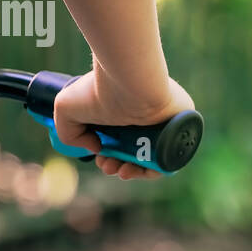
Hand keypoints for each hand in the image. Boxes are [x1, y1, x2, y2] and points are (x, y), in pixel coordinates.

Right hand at [53, 69, 195, 179]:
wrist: (128, 79)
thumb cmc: (97, 89)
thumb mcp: (67, 110)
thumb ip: (71, 133)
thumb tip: (95, 148)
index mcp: (126, 111)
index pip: (122, 142)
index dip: (110, 157)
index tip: (100, 159)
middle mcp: (147, 117)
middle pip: (137, 153)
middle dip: (118, 165)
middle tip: (107, 166)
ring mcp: (166, 122)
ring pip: (154, 158)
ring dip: (135, 171)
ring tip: (119, 171)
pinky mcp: (184, 125)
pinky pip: (173, 155)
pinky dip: (156, 168)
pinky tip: (136, 170)